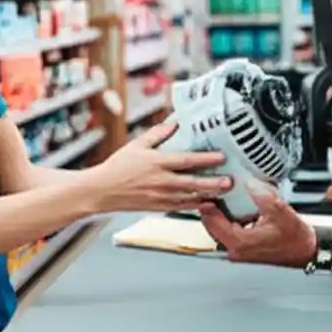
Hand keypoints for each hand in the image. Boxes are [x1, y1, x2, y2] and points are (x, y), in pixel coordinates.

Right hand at [86, 122, 231, 212]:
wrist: (101, 191)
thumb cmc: (117, 167)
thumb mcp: (137, 145)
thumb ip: (157, 134)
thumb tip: (174, 123)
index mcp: (156, 162)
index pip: (186, 160)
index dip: (206, 159)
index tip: (221, 157)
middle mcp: (161, 181)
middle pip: (193, 182)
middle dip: (214, 182)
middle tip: (230, 180)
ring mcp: (160, 196)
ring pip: (190, 197)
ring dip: (208, 195)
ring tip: (224, 192)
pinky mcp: (158, 207)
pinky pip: (181, 207)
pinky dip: (196, 206)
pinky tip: (207, 203)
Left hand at [198, 182, 316, 267]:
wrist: (307, 250)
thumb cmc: (296, 238)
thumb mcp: (280, 211)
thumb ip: (262, 196)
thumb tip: (249, 183)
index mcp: (240, 242)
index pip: (211, 221)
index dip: (207, 203)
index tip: (207, 189)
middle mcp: (235, 250)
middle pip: (211, 226)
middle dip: (211, 208)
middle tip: (213, 190)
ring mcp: (239, 251)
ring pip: (218, 230)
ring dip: (218, 214)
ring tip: (222, 196)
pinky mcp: (244, 249)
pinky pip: (227, 232)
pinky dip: (227, 220)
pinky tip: (235, 208)